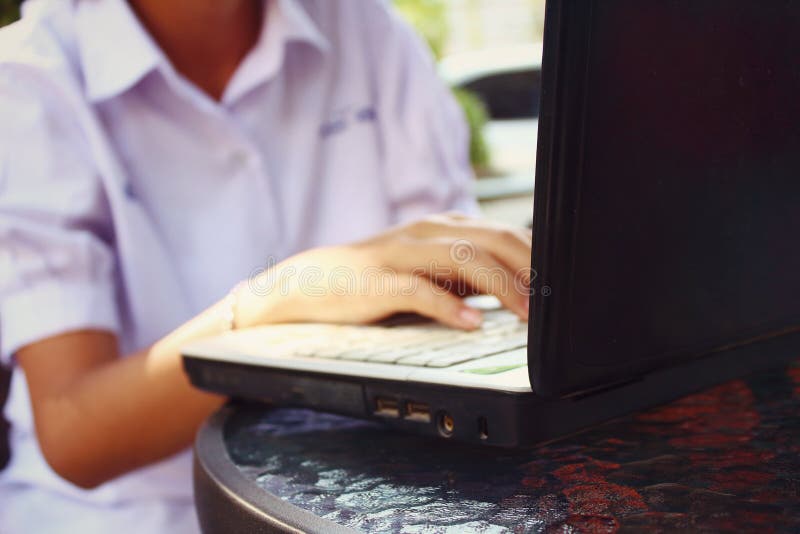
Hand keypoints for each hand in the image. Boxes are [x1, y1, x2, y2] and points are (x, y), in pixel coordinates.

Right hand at [235, 213, 531, 329]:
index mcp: (444, 227)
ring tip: (526, 316)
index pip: (504, 234)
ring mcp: (402, 254)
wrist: (314, 281)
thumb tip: (526, 289)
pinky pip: (419, 290)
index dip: (538, 259)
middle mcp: (427, 232)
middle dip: (530, 269)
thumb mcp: (433, 270)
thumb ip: (474, 274)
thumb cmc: (381, 278)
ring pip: (462, 259)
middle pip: (491, 240)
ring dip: (501, 287)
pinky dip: (449, 306)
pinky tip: (471, 324)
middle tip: (556, 302)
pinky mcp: (378, 282)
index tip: (564, 287)